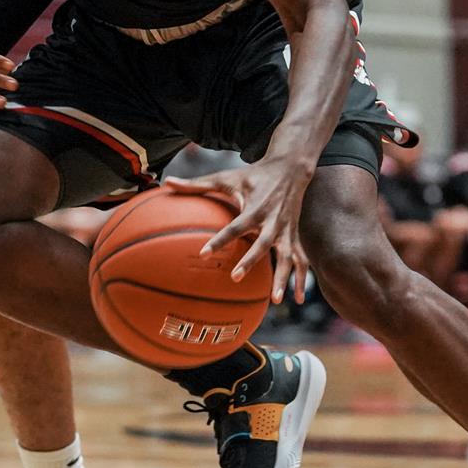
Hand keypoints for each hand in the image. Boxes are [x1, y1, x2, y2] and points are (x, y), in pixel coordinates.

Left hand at [166, 152, 316, 303]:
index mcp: (255, 207)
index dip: (220, 240)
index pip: (235, 226)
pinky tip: (298, 298)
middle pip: (262, 244)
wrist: (290, 168)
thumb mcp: (226, 177)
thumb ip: (196, 184)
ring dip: (283, 278)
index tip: (203, 253)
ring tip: (276, 300)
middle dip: (251, 261)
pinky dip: (301, 279)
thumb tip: (166, 182)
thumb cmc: (253, 175)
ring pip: (288, 257)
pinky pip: (301, 260)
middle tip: (236, 278)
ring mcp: (287, 230)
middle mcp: (273, 221)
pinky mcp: (295, 236)